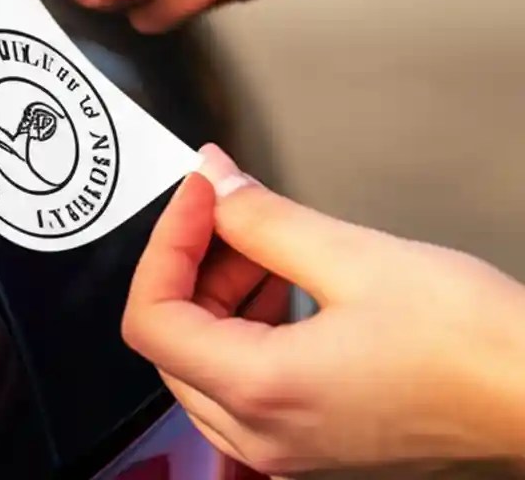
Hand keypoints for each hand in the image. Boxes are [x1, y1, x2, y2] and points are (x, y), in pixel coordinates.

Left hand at [122, 144, 524, 474]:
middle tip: (229, 215)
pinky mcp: (311, 446)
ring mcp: (286, 450)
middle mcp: (262, 435)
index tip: (198, 198)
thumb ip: (264, 218)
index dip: (165, 244)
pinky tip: (287, 291)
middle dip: (192, 268)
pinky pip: (242, 388)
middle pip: (171, 344)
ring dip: (218, 299)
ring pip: (202, 367)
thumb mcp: (358, 258)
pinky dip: (246, 332)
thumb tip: (214, 181)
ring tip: (266, 250)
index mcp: (262, 390)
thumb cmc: (478, 348)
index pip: (151, 318)